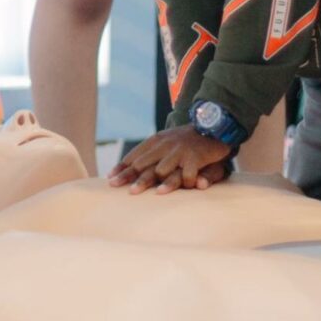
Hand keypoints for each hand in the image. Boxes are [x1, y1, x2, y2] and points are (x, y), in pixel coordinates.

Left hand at [108, 125, 231, 194]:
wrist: (211, 126)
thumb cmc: (185, 140)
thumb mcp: (165, 142)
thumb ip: (149, 154)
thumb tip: (129, 167)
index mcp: (155, 142)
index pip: (134, 156)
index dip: (122, 168)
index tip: (110, 179)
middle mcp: (164, 146)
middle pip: (143, 164)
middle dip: (131, 177)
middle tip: (120, 188)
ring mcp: (178, 151)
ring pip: (162, 170)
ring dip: (153, 182)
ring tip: (142, 193)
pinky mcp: (195, 157)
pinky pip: (187, 173)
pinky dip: (186, 182)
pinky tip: (185, 189)